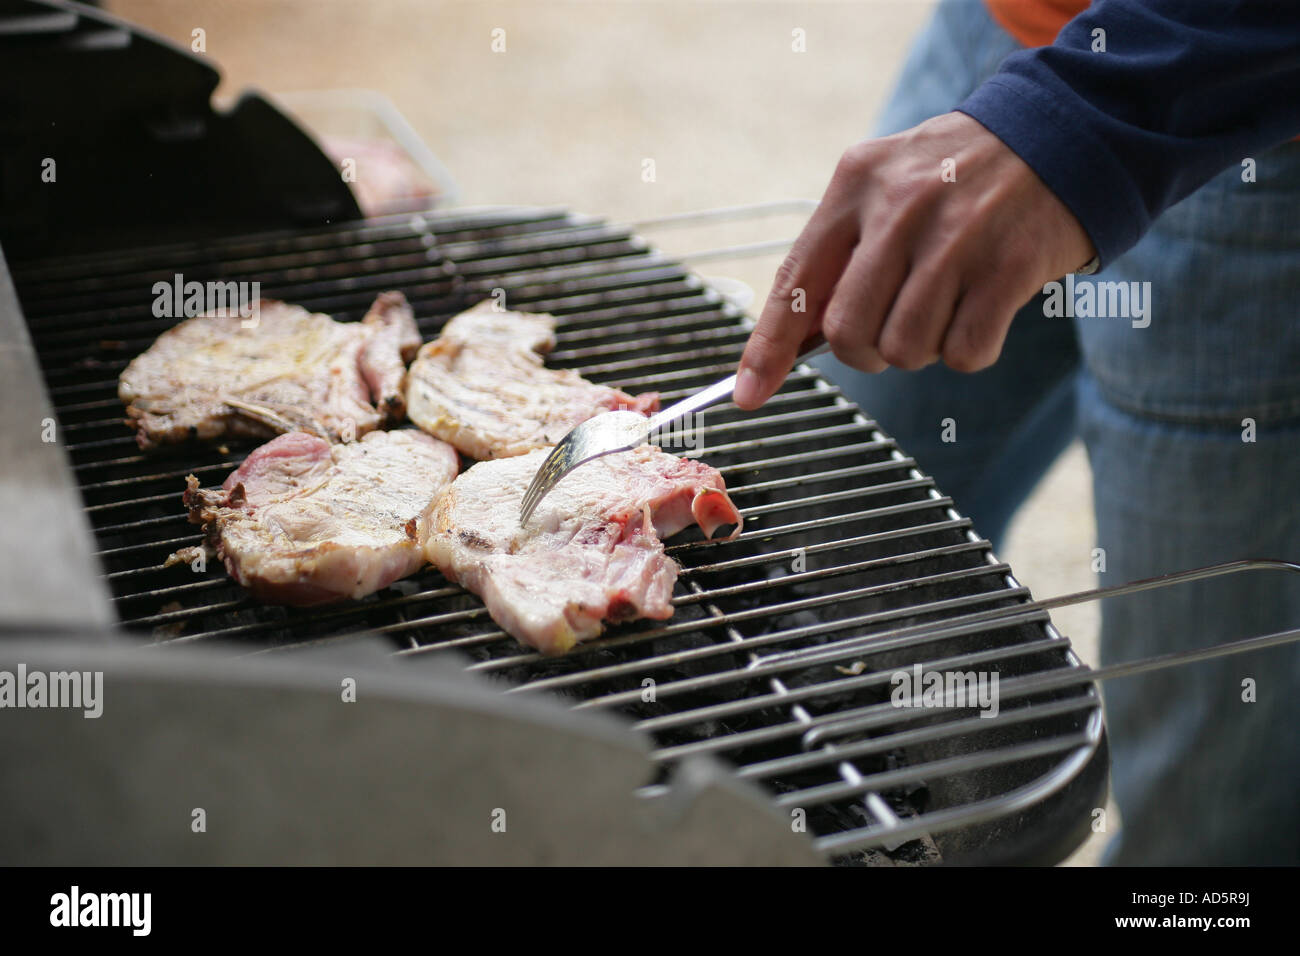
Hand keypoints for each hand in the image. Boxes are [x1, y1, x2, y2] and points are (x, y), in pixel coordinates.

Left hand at [733, 111, 1094, 408]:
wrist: (1060, 135)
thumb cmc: (956, 178)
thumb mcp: (885, 185)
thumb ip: (838, 252)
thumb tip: (794, 341)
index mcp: (855, 185)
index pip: (796, 282)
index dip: (767, 348)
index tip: (748, 395)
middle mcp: (900, 208)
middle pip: (849, 334)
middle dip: (866, 350)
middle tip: (894, 322)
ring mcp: (956, 238)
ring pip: (905, 350)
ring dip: (921, 348)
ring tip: (945, 302)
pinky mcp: (1009, 267)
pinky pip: (965, 353)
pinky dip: (970, 349)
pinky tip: (982, 307)